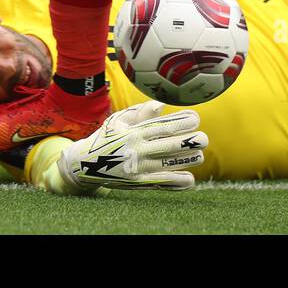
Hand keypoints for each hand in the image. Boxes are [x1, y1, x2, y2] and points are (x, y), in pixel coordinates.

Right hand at [29, 101, 208, 195]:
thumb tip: (161, 105)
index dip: (182, 122)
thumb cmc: (106, 137)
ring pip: (168, 164)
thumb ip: (140, 112)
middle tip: (204, 139)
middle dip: (190, 142)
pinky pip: (161, 182)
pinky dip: (177, 182)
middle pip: (169, 146)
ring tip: (199, 155)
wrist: (84, 165)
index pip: (163, 126)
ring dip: (187, 161)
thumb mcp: (118, 120)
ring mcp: (137, 168)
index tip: (196, 118)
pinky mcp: (137, 183)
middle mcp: (137, 150)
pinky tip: (190, 180)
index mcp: (134, 132)